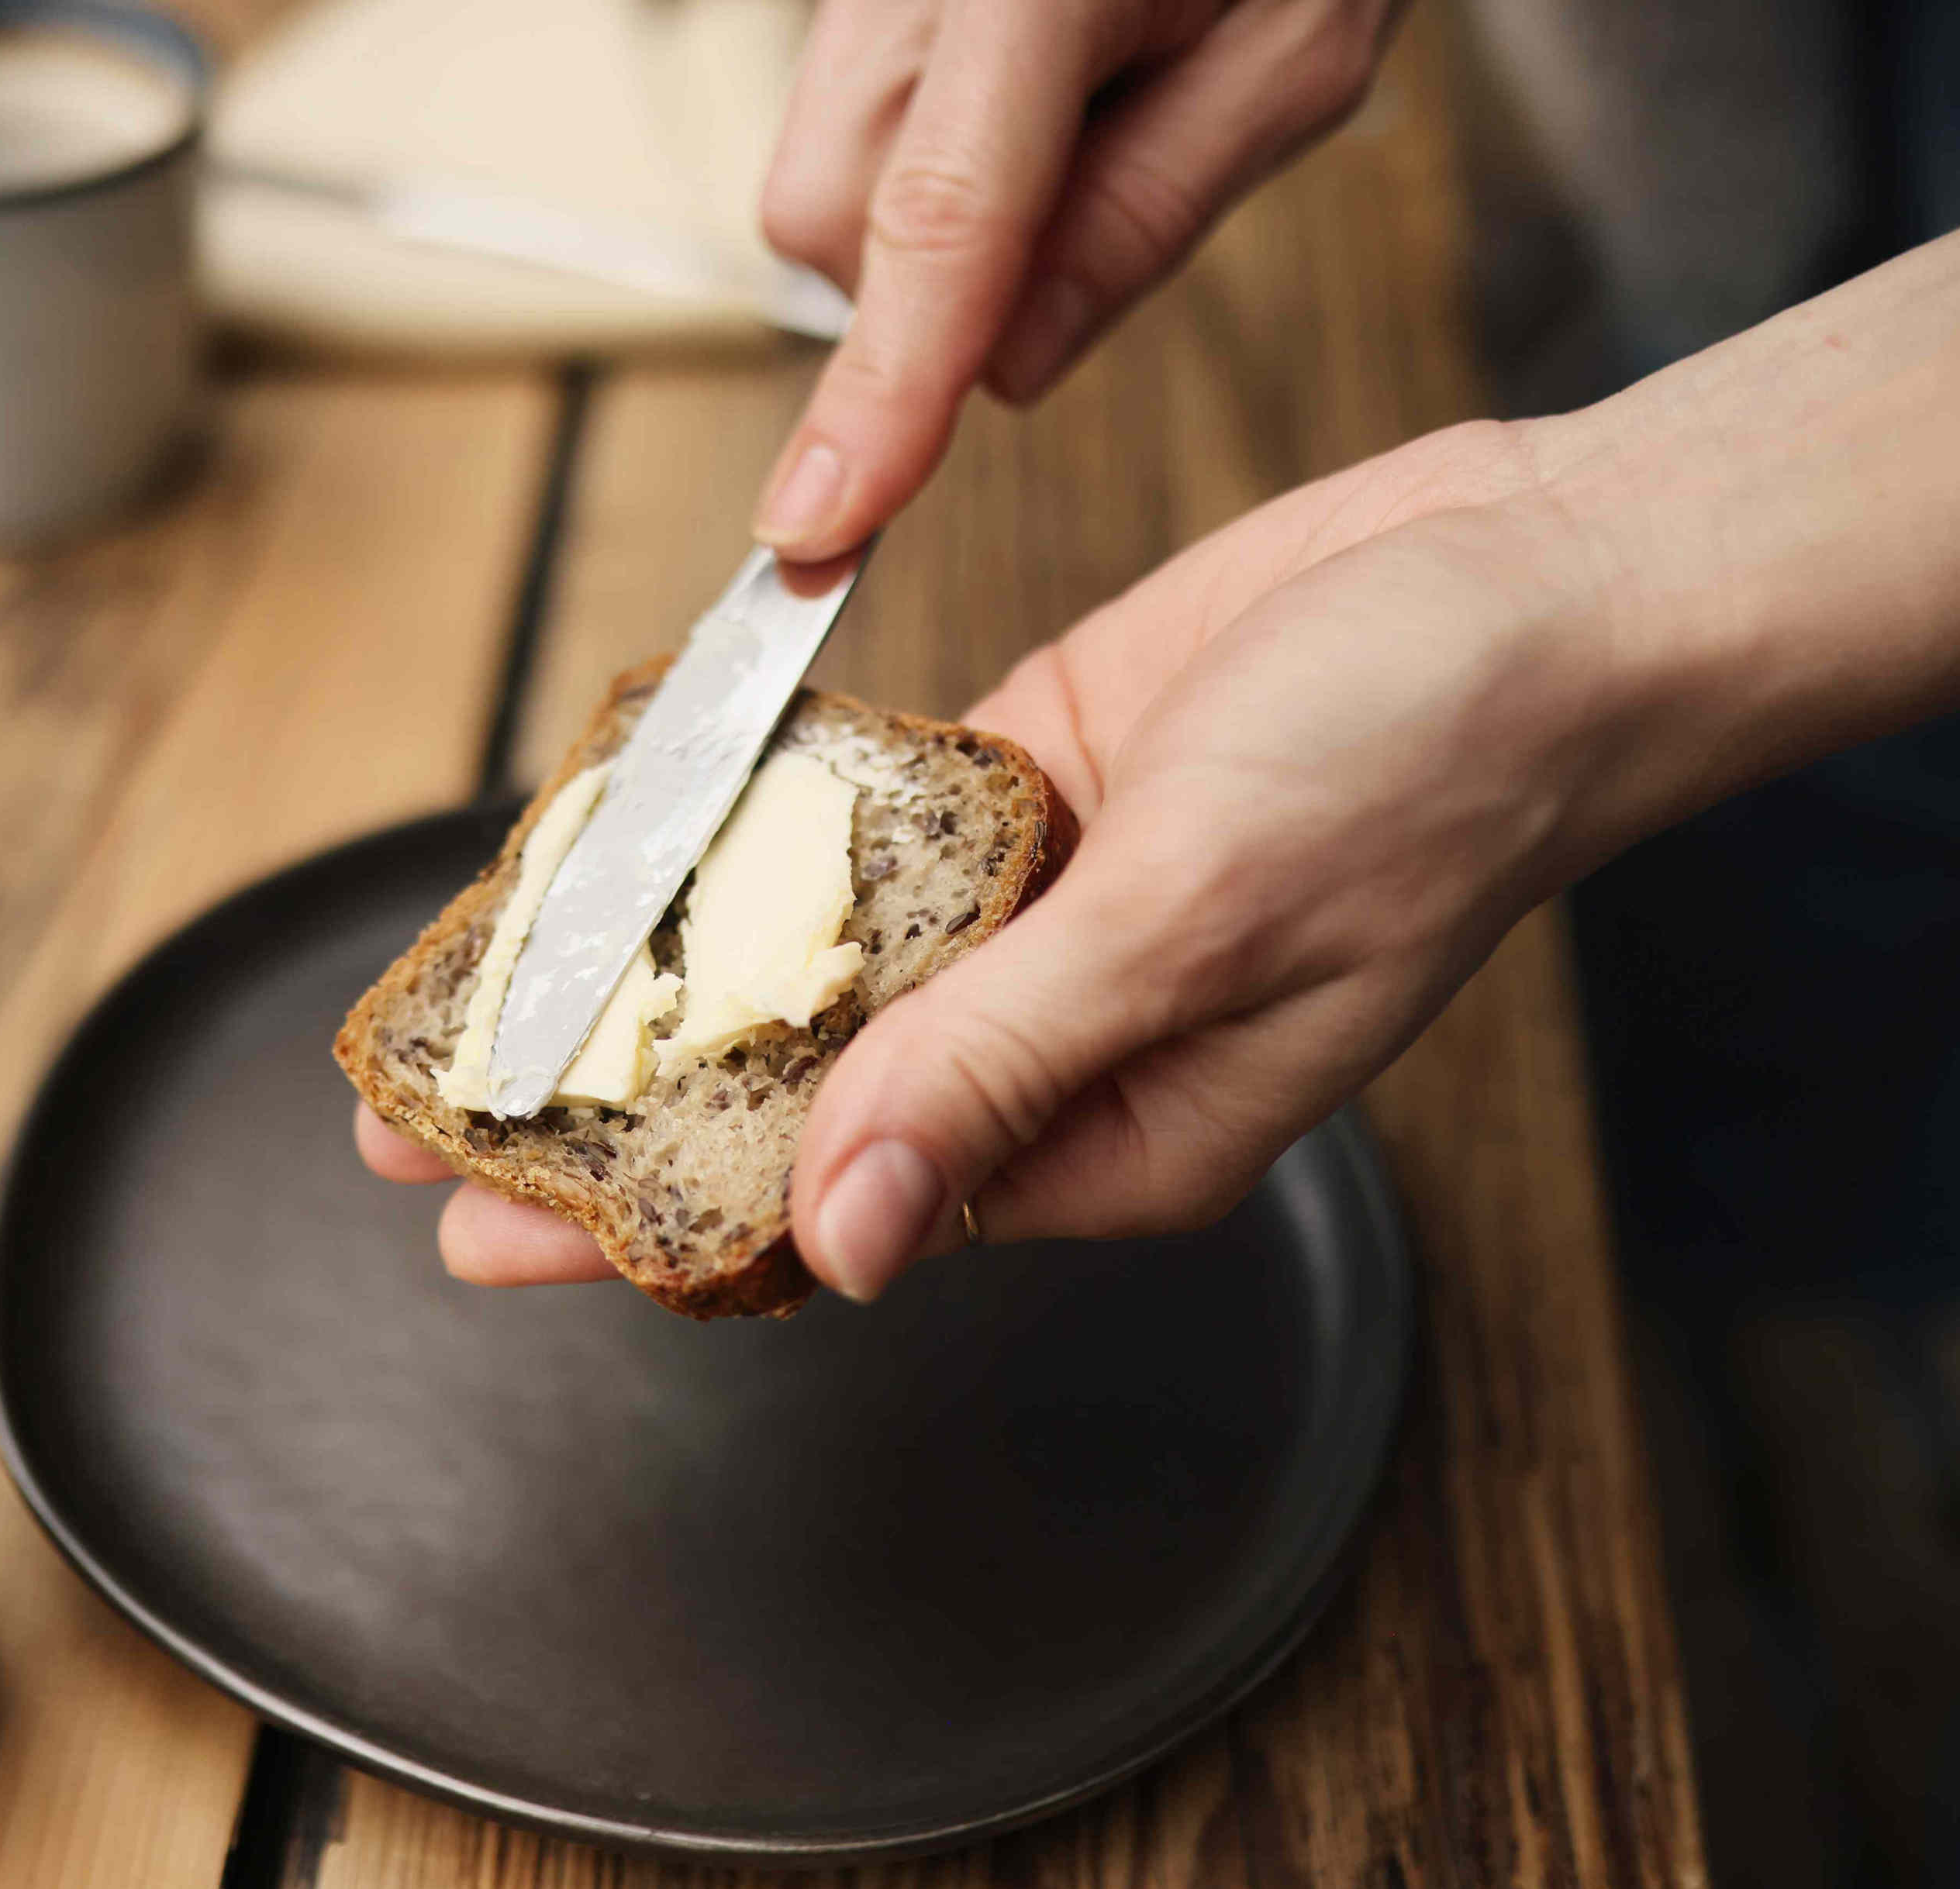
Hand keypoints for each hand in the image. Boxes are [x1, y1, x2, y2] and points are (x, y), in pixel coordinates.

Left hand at [359, 418, 1641, 1295]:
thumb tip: (844, 1232)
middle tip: (421, 1132)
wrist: (1538, 580)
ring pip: (805, 963)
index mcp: (1110, 1136)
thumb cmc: (1430, 765)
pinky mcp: (1035, 789)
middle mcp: (1056, 1043)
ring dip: (652, 972)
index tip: (489, 1237)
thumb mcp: (1194, 923)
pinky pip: (859, 829)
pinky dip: (752, 832)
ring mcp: (1038, 914)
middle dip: (606, 1112)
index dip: (648, 1223)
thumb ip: (1002, 1067)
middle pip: (785, 1094)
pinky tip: (624, 847)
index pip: (835, 1205)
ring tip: (483, 991)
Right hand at [750, 0, 1401, 560]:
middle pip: (828, 219)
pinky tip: (1032, 90)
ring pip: (820, 183)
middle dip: (924, 284)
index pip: (937, 230)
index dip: (878, 396)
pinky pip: (846, 123)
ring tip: (1076, 120)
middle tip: (1091, 199)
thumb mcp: (1295, 63)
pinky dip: (927, 156)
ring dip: (927, 222)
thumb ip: (1144, 219)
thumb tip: (1004, 373)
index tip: (817, 527)